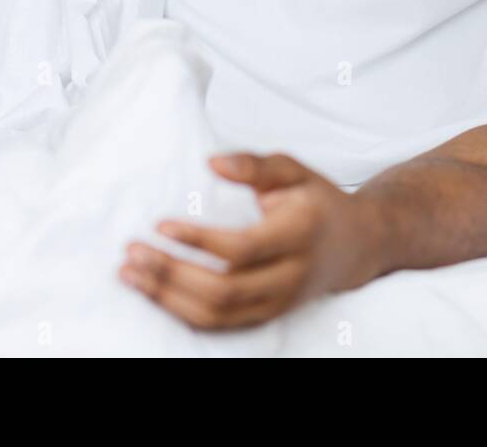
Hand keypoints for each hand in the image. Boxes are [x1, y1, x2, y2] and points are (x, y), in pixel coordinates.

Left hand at [119, 153, 379, 329]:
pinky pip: (219, 324)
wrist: (355, 244)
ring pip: (218, 314)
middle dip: (171, 275)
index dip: (199, 241)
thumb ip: (254, 165)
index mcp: (299, 233)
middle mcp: (291, 274)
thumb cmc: (317, 201)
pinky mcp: (268, 315)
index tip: (160, 225)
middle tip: (132, 253)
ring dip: (168, 298)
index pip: (242, 248)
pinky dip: (182, 311)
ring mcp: (280, 301)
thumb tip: (212, 162)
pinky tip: (155, 291)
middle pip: (224, 290)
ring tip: (132, 274)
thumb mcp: (294, 171)